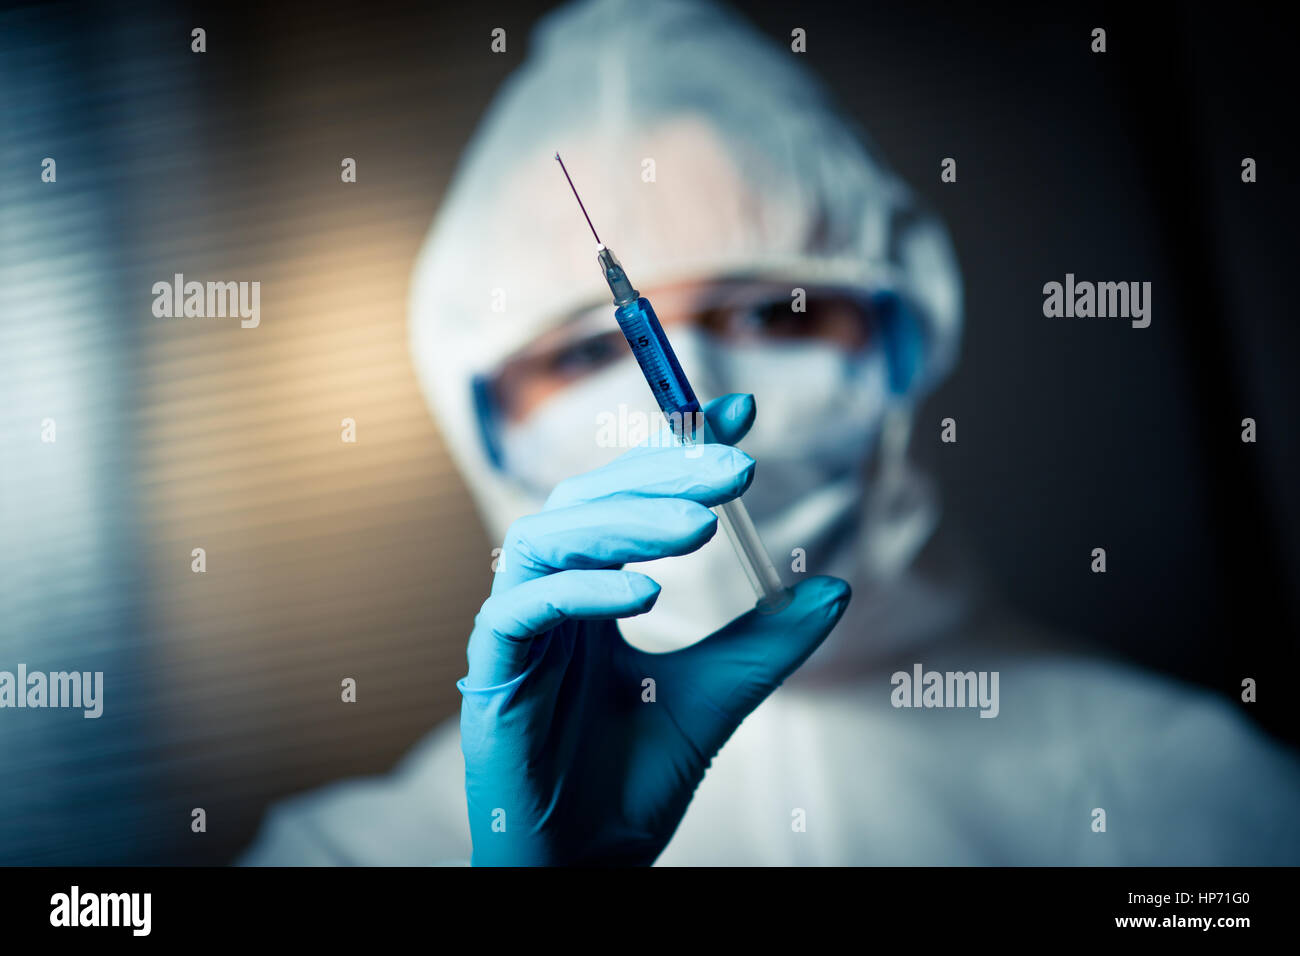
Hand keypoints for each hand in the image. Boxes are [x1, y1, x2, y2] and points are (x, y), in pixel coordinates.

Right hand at [458, 393, 851, 864]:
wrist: (587, 867)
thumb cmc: (635, 784)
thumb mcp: (717, 699)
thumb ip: (765, 643)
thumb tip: (836, 588)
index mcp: (596, 595)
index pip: (630, 497)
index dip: (676, 446)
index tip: (740, 411)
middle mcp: (553, 598)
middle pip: (587, 501)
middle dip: (659, 473)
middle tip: (735, 465)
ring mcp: (519, 631)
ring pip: (548, 537)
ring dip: (623, 521)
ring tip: (698, 527)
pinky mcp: (493, 673)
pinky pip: (524, 610)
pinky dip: (581, 590)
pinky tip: (643, 593)